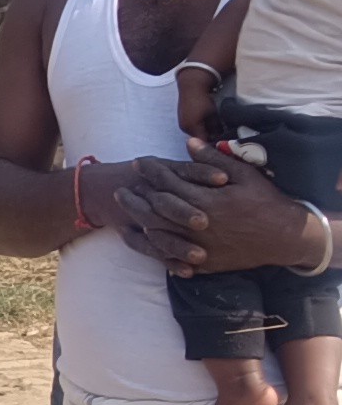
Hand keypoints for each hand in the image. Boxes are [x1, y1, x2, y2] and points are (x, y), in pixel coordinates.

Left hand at [114, 141, 323, 274]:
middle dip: (136, 196)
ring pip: (156, 233)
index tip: (138, 163)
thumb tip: (189, 142)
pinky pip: (166, 255)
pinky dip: (149, 244)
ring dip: (137, 218)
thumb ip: (214, 159)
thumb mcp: (245, 175)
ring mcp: (198, 246)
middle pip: (155, 209)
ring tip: (124, 207)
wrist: (285, 237)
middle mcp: (198, 225)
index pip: (168, 183)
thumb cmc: (266, 202)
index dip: (151, 171)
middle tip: (121, 186)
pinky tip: (137, 234)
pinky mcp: (200, 262)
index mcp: (207, 201)